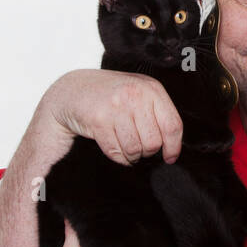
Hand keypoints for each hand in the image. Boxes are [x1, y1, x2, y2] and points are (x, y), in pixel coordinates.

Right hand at [40, 68, 182, 165]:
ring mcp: (116, 107)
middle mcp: (135, 95)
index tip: (169, 157)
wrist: (73, 90)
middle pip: (153, 142)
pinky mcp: (98, 120)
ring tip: (126, 147)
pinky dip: (118, 157)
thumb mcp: (138, 93)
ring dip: (131, 155)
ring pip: (134, 149)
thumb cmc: (110, 95)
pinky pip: (116, 151)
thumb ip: (156, 112)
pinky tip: (115, 148)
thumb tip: (172, 147)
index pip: (172, 125)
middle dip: (147, 151)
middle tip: (138, 146)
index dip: (173, 147)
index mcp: (151, 88)